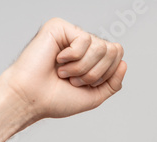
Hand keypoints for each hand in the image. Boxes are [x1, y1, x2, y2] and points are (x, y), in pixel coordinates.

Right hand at [0, 18, 126, 123]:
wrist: (31, 99)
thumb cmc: (56, 99)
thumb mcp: (94, 96)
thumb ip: (113, 82)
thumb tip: (124, 62)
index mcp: (90, 58)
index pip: (118, 55)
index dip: (106, 74)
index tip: (85, 84)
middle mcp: (82, 44)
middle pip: (112, 50)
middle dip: (96, 73)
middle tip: (74, 79)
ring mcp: (70, 34)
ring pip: (100, 46)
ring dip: (83, 68)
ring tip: (65, 73)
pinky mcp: (59, 27)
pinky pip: (84, 40)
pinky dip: (73, 58)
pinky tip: (57, 61)